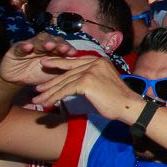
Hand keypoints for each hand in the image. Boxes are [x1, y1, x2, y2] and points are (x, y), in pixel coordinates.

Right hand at [0, 33, 81, 85]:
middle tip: (63, 49)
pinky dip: (24, 46)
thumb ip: (66, 72)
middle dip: (59, 44)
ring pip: (38, 41)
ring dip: (44, 43)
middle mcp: (43, 45)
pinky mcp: (16, 48)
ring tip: (49, 46)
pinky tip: (28, 47)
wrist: (17, 79)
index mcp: (54, 50)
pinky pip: (20, 46)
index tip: (74, 53)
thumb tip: (85, 73)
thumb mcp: (54, 75)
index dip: (68, 48)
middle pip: (52, 41)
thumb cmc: (39, 75)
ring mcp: (30, 45)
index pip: (63, 46)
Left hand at [25, 55, 145, 121]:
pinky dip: (55, 97)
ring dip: (49, 92)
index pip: (75, 62)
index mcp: (99, 61)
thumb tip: (73, 84)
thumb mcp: (103, 83)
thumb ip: (90, 79)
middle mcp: (94, 63)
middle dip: (51, 82)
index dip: (59, 64)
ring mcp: (90, 71)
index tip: (46, 64)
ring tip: (38, 99)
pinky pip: (65, 90)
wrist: (128, 105)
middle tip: (38, 88)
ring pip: (64, 82)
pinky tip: (48, 103)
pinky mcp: (86, 82)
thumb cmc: (117, 99)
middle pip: (67, 72)